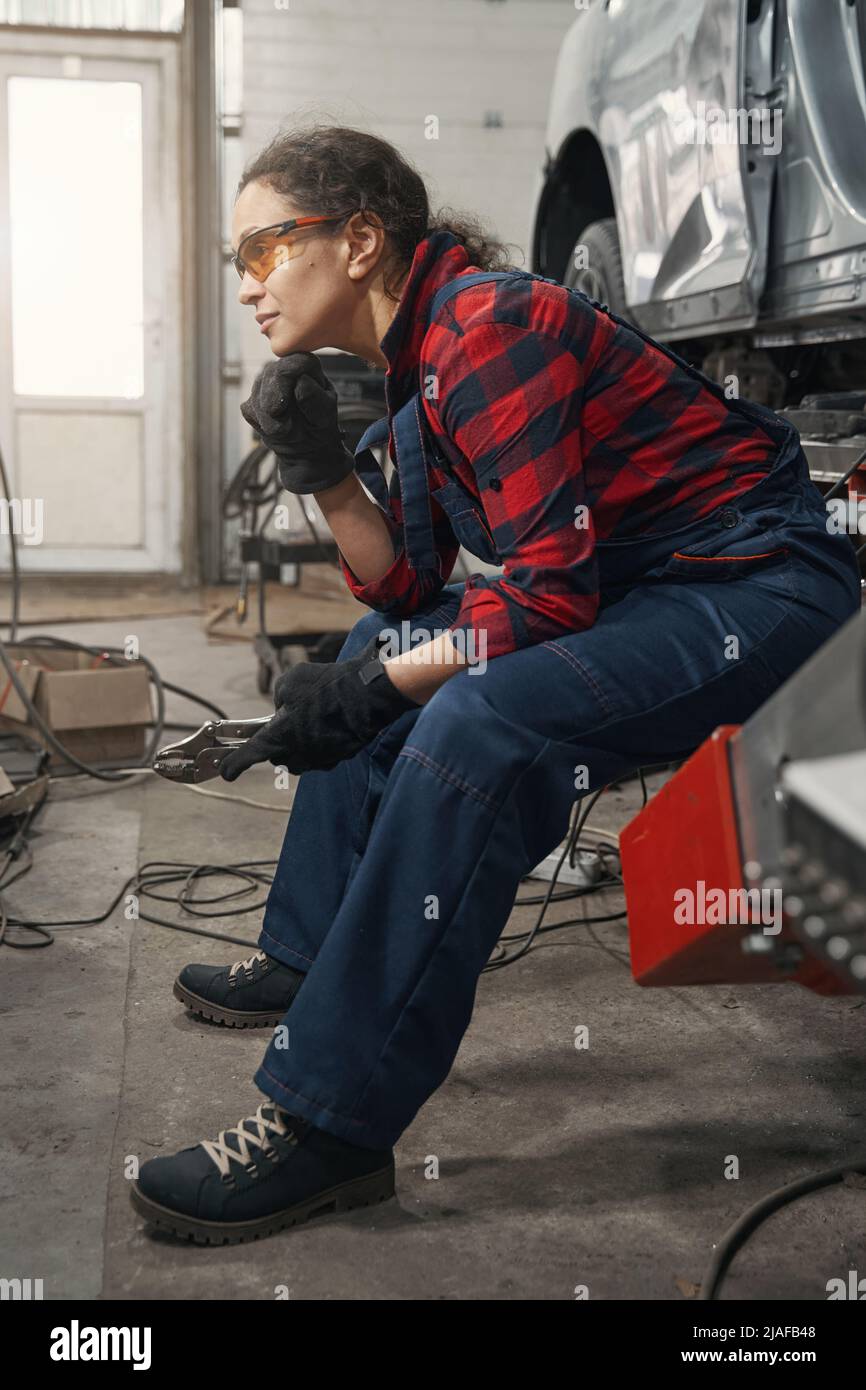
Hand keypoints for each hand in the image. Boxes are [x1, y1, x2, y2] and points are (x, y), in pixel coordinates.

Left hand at [218, 637, 419, 780]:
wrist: (366, 697)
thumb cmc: (325, 687)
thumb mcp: (290, 682)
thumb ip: (279, 698)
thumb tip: (283, 707)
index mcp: (278, 737)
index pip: (249, 756)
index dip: (234, 765)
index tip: (227, 773)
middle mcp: (296, 755)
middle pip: (277, 755)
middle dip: (278, 741)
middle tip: (287, 720)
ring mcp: (318, 760)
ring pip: (300, 756)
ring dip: (300, 742)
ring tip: (313, 718)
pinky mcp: (337, 759)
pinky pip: (321, 754)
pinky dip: (321, 742)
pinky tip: (331, 723)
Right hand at [240, 351, 355, 494]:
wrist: (306, 446)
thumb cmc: (318, 425)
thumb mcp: (325, 414)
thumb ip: (314, 397)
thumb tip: (300, 381)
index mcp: (304, 365)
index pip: (290, 364)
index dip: (283, 382)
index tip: (280, 407)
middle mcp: (281, 368)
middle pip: (270, 376)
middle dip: (275, 405)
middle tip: (287, 427)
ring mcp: (263, 384)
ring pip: (257, 397)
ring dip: (270, 420)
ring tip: (288, 429)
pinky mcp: (251, 401)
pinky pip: (250, 411)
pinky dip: (263, 425)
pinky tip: (276, 428)